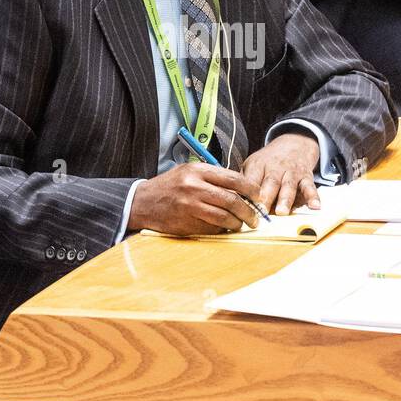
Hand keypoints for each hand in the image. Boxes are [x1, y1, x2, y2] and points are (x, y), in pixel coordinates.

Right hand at [128, 162, 261, 235]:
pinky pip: (211, 228)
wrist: (142, 202)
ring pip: (224, 217)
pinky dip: (221, 229)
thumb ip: (213, 177)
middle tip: (255, 218)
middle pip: (232, 200)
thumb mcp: (189, 172)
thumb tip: (241, 189)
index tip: (259, 197)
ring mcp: (190, 206)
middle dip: (248, 211)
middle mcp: (194, 187)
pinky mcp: (186, 222)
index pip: (233, 179)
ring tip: (241, 224)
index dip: (251, 189)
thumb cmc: (169, 186)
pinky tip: (222, 227)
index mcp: (198, 171)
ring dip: (237, 223)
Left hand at [242, 133, 320, 214]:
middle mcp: (275, 168)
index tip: (244, 207)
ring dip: (285, 199)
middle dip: (266, 198)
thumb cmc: (269, 161)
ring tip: (282, 213)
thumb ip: (244, 182)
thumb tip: (230, 200)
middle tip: (261, 211)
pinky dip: (313, 197)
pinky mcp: (306, 176)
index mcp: (258, 165)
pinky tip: (315, 206)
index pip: (251, 180)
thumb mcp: (253, 165)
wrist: (294, 143)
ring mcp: (291, 172)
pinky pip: (310, 187)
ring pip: (288, 186)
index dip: (247, 193)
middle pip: (270, 183)